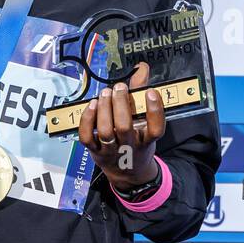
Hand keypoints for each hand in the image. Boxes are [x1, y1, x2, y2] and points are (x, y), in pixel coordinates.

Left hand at [78, 62, 164, 191]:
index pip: (155, 129)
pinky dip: (87, 120)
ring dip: (104, 109)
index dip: (154, 111)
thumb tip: (141, 68)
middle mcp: (129, 147)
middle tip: (119, 87)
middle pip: (124, 127)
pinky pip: (87, 136)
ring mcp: (110, 150)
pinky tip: (92, 105)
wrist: (128, 174)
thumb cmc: (137, 143)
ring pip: (105, 131)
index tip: (151, 92)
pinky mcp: (95, 152)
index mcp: (147, 141)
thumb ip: (141, 96)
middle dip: (120, 104)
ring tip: (106, 93)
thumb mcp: (146, 124)